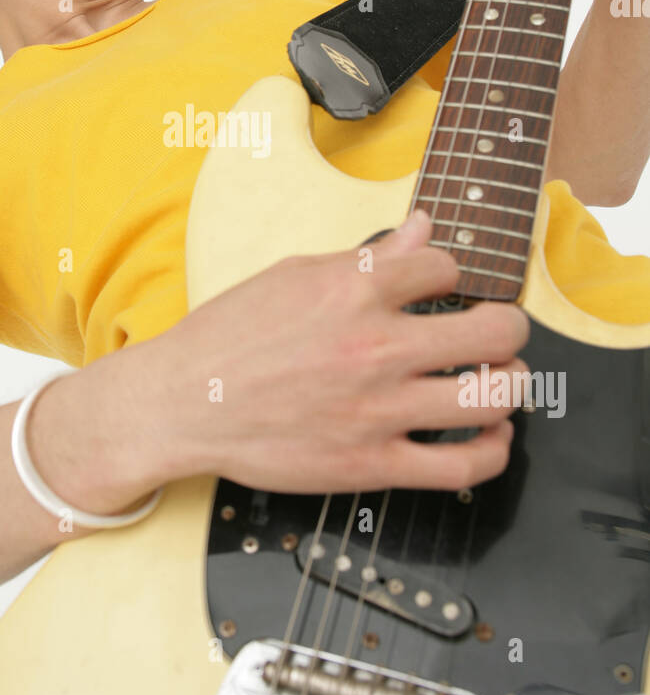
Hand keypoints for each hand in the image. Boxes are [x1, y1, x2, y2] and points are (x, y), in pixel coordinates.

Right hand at [149, 209, 529, 494]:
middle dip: (508, 327)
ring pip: (493, 397)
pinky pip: (462, 465)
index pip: (446, 267)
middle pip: (495, 331)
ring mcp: (378, 410)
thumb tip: (421, 229)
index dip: (452, 274)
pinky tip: (489, 436)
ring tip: (499, 379)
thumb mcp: (294, 276)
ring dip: (510, 384)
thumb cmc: (229, 337)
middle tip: (498, 332)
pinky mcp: (372, 464)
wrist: (184, 403)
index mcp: (354, 291)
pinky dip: (492, 451)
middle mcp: (375, 347)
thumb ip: (367, 257)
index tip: (445, 288)